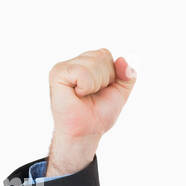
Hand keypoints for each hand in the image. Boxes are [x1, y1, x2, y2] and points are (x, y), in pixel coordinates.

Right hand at [46, 48, 136, 174]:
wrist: (86, 131)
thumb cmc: (99, 113)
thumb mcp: (121, 92)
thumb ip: (127, 74)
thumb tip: (123, 60)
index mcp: (88, 62)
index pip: (106, 55)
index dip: (112, 75)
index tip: (103, 90)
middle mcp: (75, 61)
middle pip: (101, 56)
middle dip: (105, 80)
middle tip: (92, 95)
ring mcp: (64, 66)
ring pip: (93, 63)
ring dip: (96, 85)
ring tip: (84, 95)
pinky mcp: (57, 73)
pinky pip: (83, 73)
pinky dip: (86, 87)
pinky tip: (77, 94)